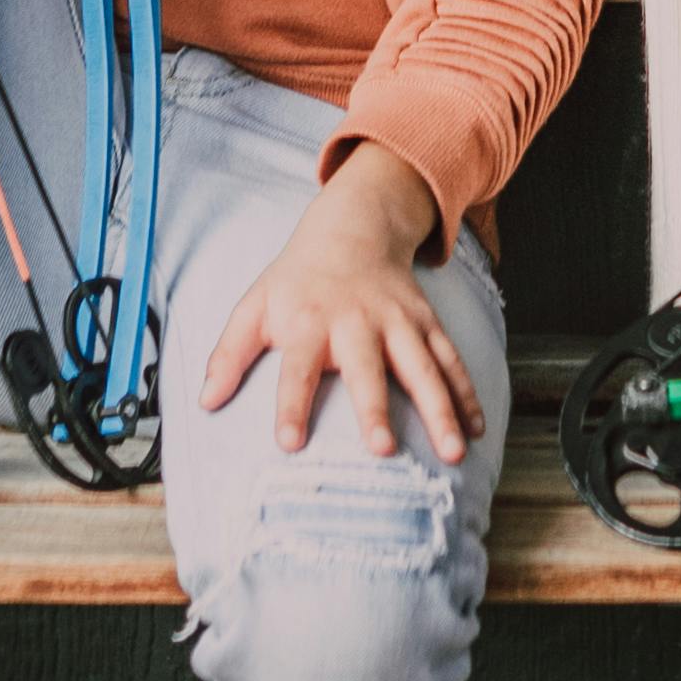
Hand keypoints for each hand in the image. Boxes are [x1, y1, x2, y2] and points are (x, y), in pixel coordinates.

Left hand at [200, 145, 482, 466]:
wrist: (352, 228)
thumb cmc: (296, 281)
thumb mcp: (253, 306)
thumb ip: (229, 354)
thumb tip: (205, 402)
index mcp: (309, 321)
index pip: (296, 368)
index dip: (291, 405)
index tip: (289, 443)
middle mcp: (357, 322)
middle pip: (367, 368)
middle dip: (375, 408)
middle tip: (383, 450)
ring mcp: (398, 322)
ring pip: (423, 367)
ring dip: (440, 408)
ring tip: (453, 452)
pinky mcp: (426, 323)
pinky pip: (450, 360)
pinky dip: (466, 393)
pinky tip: (475, 429)